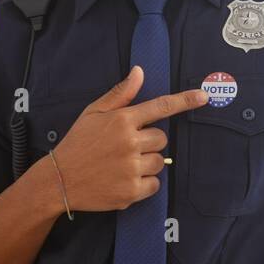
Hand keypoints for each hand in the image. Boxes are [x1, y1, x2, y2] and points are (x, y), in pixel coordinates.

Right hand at [51, 66, 208, 211]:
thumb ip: (120, 94)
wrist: (59, 180)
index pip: (161, 107)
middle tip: (128, 147)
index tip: (203, 97)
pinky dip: (145, 183)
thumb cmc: (78, 143)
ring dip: (148, 162)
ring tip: (124, 164)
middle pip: (162, 138)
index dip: (185, 100)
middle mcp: (129, 143)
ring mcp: (131, 168)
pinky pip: (155, 184)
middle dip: (150, 141)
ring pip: (160, 162)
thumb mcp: (93, 113)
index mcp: (122, 120)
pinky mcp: (131, 191)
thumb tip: (139, 72)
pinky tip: (125, 179)